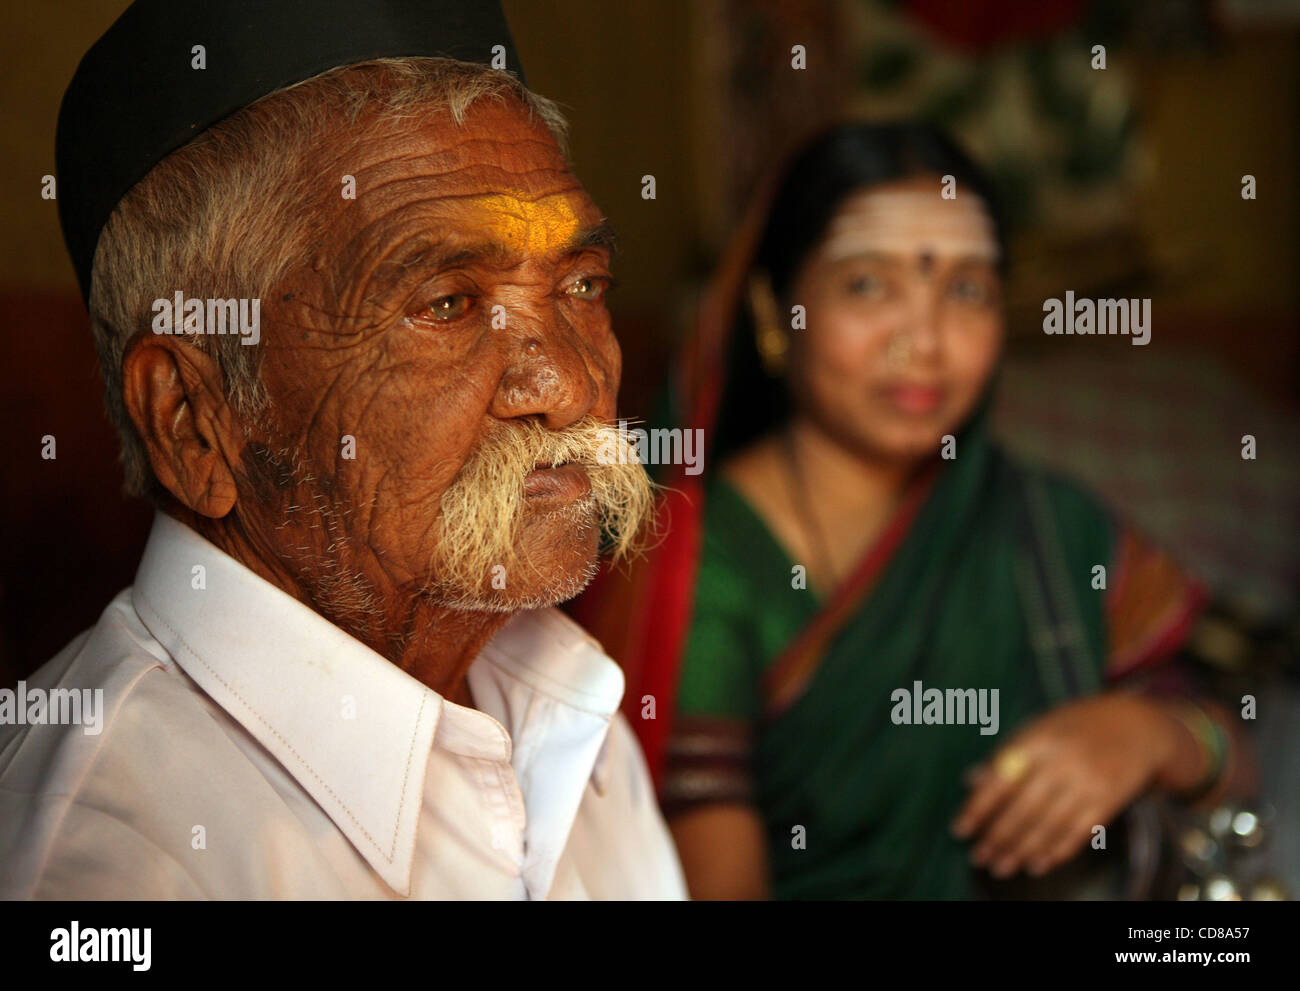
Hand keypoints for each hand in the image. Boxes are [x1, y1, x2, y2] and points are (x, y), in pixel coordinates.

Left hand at [949, 693, 1177, 878]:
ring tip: (1001, 867)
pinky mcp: (1109, 800)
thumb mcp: (1037, 729)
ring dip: (1023, 850)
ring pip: (1050, 825)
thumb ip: (1004, 755)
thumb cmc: (1073, 727)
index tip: (960, 830)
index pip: (1000, 779)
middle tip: (980, 857)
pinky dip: (1056, 851)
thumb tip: (969, 781)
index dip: (978, 808)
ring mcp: (1089, 782)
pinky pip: (1078, 832)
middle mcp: (1063, 761)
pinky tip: (1037, 864)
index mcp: (1038, 740)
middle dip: (999, 837)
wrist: (1134, 724)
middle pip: (1024, 807)